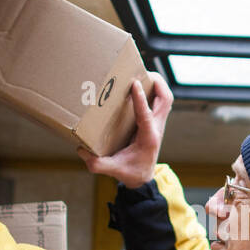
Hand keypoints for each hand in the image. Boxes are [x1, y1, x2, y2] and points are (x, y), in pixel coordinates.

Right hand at [77, 72, 172, 187]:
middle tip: (141, 72)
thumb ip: (98, 164)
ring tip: (141, 73)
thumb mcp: (113, 170)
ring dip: (157, 84)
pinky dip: (154, 89)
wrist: (144, 177)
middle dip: (157, 83)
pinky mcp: (156, 121)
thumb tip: (83, 151)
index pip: (146, 116)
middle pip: (166, 100)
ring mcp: (159, 123)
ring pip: (166, 98)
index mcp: (148, 138)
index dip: (141, 100)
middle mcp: (157, 128)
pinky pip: (161, 100)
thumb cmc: (130, 172)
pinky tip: (140, 85)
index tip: (134, 84)